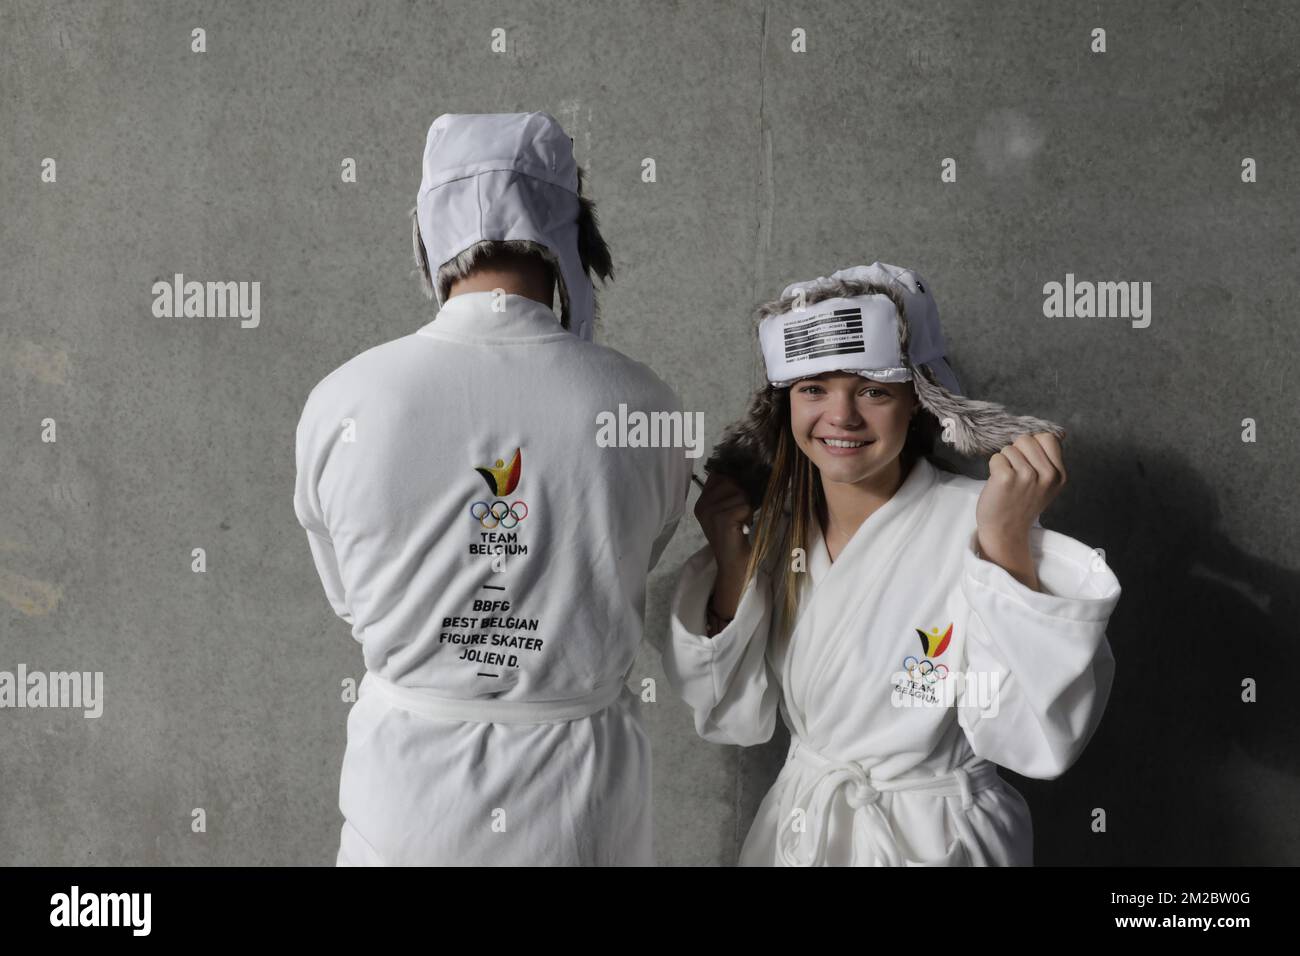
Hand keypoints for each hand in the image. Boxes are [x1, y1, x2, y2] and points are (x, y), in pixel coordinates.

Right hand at [694, 472, 754, 618]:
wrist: (733, 565)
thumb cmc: (736, 537)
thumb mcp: (728, 512)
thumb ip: (730, 493)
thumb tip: (744, 468)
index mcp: (701, 502)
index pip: (719, 475)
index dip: (734, 481)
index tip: (739, 499)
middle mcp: (702, 505)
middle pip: (731, 481)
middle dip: (742, 496)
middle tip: (740, 515)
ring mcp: (710, 512)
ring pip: (740, 493)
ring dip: (747, 507)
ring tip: (741, 522)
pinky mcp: (722, 520)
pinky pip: (744, 505)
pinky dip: (749, 515)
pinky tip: (743, 528)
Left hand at [976, 432, 1066, 587]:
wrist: (1006, 531)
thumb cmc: (1021, 503)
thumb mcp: (1045, 483)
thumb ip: (1049, 459)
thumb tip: (1060, 432)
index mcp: (1059, 474)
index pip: (1048, 437)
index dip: (1033, 446)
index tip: (1028, 463)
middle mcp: (1047, 475)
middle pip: (1026, 439)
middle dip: (1016, 452)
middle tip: (1016, 475)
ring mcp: (1027, 476)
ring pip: (1009, 448)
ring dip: (1004, 462)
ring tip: (1008, 482)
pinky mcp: (1006, 478)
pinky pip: (996, 457)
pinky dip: (993, 468)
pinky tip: (998, 485)